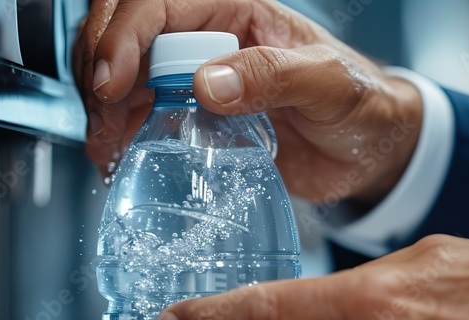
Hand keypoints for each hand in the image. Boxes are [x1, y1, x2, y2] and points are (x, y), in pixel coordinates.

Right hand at [73, 0, 422, 204]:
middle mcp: (205, 35)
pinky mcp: (189, 116)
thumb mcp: (329, 86)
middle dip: (99, 68)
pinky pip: (136, 112)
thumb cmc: (360, 105)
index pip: (157, 3)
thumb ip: (274, 77)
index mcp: (235, 8)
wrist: (369, 152)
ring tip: (106, 146)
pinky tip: (117, 156)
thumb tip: (207, 84)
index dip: (124, 38)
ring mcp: (192, 75)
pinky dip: (116, 132)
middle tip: (104, 118)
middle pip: (122, 29)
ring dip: (101, 105)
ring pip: (119, 70)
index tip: (113, 85)